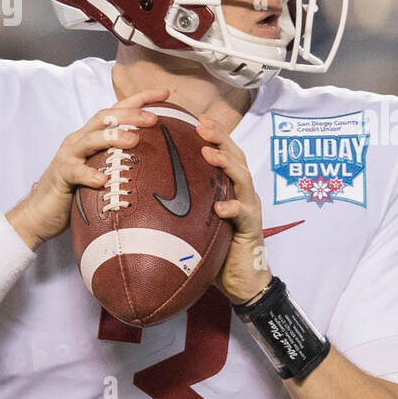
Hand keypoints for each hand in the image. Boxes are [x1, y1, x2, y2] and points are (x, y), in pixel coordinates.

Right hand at [6, 88, 169, 249]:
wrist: (42, 213)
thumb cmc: (79, 192)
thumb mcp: (105, 170)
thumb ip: (123, 160)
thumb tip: (162, 160)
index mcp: (93, 136)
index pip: (117, 111)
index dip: (140, 99)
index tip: (165, 93)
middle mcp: (80, 140)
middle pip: (104, 118)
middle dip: (130, 114)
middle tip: (154, 118)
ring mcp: (68, 156)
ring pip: (90, 139)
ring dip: (113, 137)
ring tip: (133, 140)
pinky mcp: (60, 176)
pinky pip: (75, 172)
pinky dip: (88, 174)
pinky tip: (103, 179)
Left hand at [195, 114, 270, 303]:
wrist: (241, 281)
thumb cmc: (216, 250)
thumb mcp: (196, 222)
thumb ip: (182, 206)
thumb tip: (146, 195)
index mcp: (230, 187)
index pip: (225, 153)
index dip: (213, 134)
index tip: (195, 118)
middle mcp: (243, 193)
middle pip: (236, 157)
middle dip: (220, 138)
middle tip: (201, 125)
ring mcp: (250, 209)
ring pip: (243, 178)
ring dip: (226, 163)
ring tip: (209, 154)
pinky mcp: (251, 229)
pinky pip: (244, 214)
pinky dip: (233, 207)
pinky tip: (220, 206)